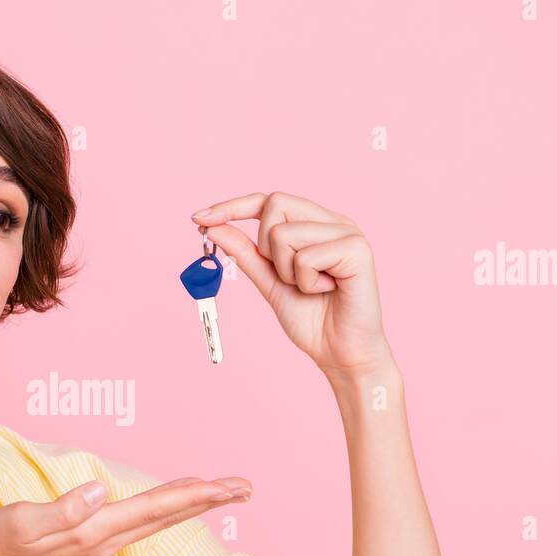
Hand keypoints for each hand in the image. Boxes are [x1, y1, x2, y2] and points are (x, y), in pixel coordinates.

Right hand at [0, 476, 251, 555]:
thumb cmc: (1, 544)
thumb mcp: (22, 523)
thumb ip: (62, 510)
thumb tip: (100, 489)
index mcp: (96, 530)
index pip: (153, 509)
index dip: (191, 495)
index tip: (225, 486)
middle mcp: (109, 538)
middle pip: (168, 515)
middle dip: (208, 500)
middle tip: (245, 487)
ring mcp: (106, 541)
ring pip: (161, 519)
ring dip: (195, 503)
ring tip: (226, 491)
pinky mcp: (98, 538)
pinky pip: (146, 520)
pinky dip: (171, 508)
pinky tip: (180, 503)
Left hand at [191, 192, 394, 381]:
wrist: (340, 354)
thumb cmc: (313, 320)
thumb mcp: (270, 282)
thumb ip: (246, 254)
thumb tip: (213, 227)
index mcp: (315, 224)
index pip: (268, 201)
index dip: (232, 206)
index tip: (198, 218)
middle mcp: (333, 221)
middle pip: (275, 204)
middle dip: (266, 247)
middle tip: (288, 277)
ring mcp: (348, 231)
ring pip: (285, 234)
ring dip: (286, 271)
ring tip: (312, 288)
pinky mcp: (357, 249)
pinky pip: (306, 256)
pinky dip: (306, 281)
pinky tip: (327, 291)